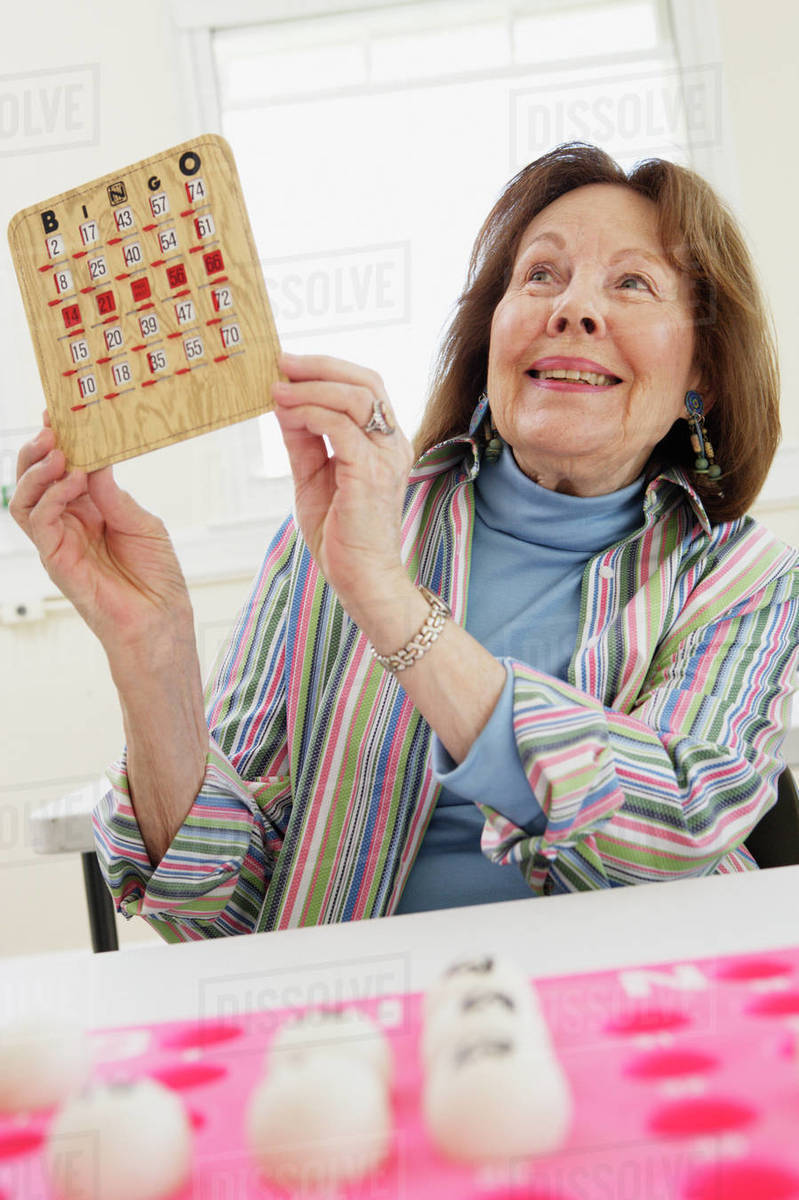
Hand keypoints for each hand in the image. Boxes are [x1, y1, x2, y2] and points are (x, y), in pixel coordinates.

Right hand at [10, 417, 192, 668]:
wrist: (160, 617)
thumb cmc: (156, 574)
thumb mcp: (141, 522)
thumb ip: (112, 493)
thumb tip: (93, 457)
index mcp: (89, 509)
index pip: (62, 469)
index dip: (57, 441)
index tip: (58, 411)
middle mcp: (68, 522)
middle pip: (33, 480)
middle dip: (37, 450)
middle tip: (52, 426)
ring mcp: (58, 540)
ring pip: (23, 498)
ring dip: (37, 470)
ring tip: (59, 451)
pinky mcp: (55, 559)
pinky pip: (38, 521)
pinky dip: (50, 495)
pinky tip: (73, 481)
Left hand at [272, 354, 415, 625]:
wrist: (361, 579)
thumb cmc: (341, 535)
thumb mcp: (313, 477)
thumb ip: (303, 440)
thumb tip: (283, 402)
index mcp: (384, 442)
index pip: (365, 387)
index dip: (327, 368)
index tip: (288, 365)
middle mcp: (393, 444)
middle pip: (366, 381)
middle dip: (320, 366)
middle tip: (281, 363)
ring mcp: (386, 458)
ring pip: (355, 398)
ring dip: (311, 389)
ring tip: (277, 390)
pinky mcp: (371, 474)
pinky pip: (341, 428)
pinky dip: (311, 414)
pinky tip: (287, 416)